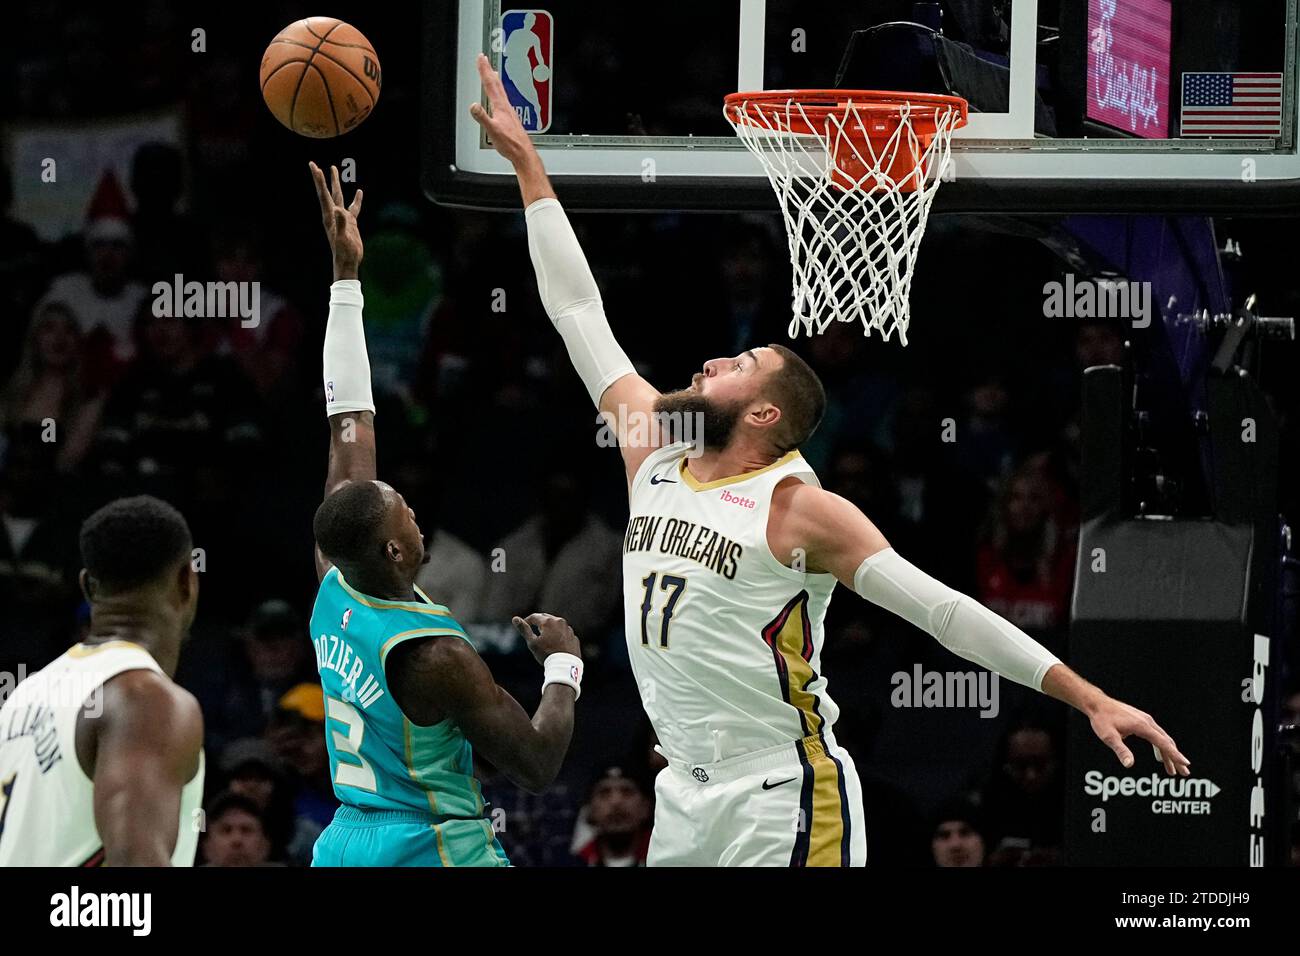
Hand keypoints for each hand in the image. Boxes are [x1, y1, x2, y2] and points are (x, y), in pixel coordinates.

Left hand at [308, 161, 363, 279]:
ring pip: (339, 196)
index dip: (319, 181)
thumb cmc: (344, 252)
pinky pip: (353, 207)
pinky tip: (359, 192)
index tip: (315, 168)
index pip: (324, 195)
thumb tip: (339, 210)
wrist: (348, 262)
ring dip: (336, 184)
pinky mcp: (350, 222)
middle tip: (315, 165)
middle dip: (322, 179)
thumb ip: (341, 223)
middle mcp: (333, 214)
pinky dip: (356, 199)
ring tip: (334, 170)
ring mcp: (342, 218)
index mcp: (330, 216)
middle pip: (328, 192)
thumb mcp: (343, 237)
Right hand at [469, 53, 535, 166]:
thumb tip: (473, 106)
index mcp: (500, 107)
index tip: (481, 58)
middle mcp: (506, 106)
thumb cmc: (510, 143)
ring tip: (492, 73)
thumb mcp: (492, 130)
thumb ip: (482, 117)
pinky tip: (500, 97)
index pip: (490, 84)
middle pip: (496, 84)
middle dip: (489, 70)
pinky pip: (504, 100)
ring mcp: (509, 112)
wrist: (523, 152)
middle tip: (485, 59)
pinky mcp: (511, 118)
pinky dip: (500, 93)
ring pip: (501, 91)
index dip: (484, 70)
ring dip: (495, 81)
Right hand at [512, 612, 579, 663]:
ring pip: (557, 625)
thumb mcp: (532, 643)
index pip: (535, 616)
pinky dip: (559, 634)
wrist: (565, 666)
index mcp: (548, 622)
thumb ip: (524, 629)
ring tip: (544, 635)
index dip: (527, 620)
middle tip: (533, 627)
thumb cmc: (547, 654)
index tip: (524, 625)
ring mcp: (568, 629)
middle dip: (539, 621)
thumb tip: (514, 618)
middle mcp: (560, 622)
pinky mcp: (573, 637)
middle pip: (546, 618)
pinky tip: (555, 642)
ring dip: (550, 627)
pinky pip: (564, 632)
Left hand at [1088, 696, 1189, 774]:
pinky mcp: (1142, 721)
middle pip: (1167, 742)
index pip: (1163, 743)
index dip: (1175, 754)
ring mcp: (1146, 720)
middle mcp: (1147, 722)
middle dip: (1176, 758)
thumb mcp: (1109, 737)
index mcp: (1142, 726)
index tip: (1186, 763)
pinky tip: (1160, 757)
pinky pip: (1156, 735)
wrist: (1097, 704)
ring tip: (1172, 770)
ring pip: (1162, 739)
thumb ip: (1120, 750)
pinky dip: (1160, 747)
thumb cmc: (1102, 719)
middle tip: (1184, 772)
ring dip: (1169, 754)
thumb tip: (1129, 765)